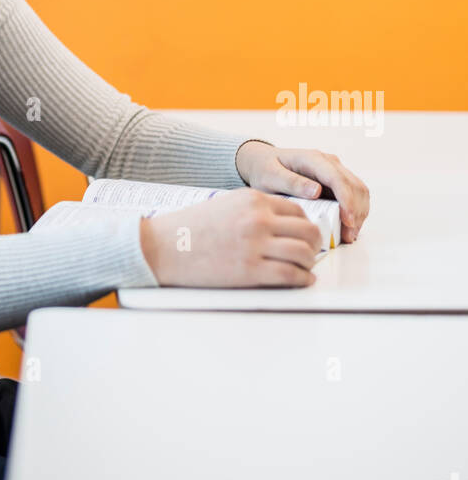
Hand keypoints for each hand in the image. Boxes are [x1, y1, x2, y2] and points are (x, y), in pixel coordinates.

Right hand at [139, 189, 321, 287]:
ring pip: (304, 252)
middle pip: (307, 230)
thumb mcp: (226, 204)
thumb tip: (281, 225)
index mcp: (252, 199)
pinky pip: (291, 275)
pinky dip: (303, 280)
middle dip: (314, 242)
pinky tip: (302, 280)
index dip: (305, 224)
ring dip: (310, 262)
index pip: (297, 210)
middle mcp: (258, 219)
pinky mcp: (251, 270)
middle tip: (312, 251)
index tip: (305, 235)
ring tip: (306, 268)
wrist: (164, 247)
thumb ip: (254, 210)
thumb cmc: (191, 228)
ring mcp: (256, 245)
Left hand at [235, 141, 368, 243]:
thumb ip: (292, 182)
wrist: (262, 161)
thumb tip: (316, 191)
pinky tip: (347, 228)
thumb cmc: (264, 168)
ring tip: (349, 235)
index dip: (347, 201)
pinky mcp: (335, 181)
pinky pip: (353, 195)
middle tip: (348, 236)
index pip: (338, 179)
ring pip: (359, 191)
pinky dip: (355, 212)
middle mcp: (329, 162)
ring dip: (359, 214)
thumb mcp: (271, 176)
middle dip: (356, 212)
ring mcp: (334, 171)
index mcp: (313, 159)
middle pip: (354, 185)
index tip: (347, 222)